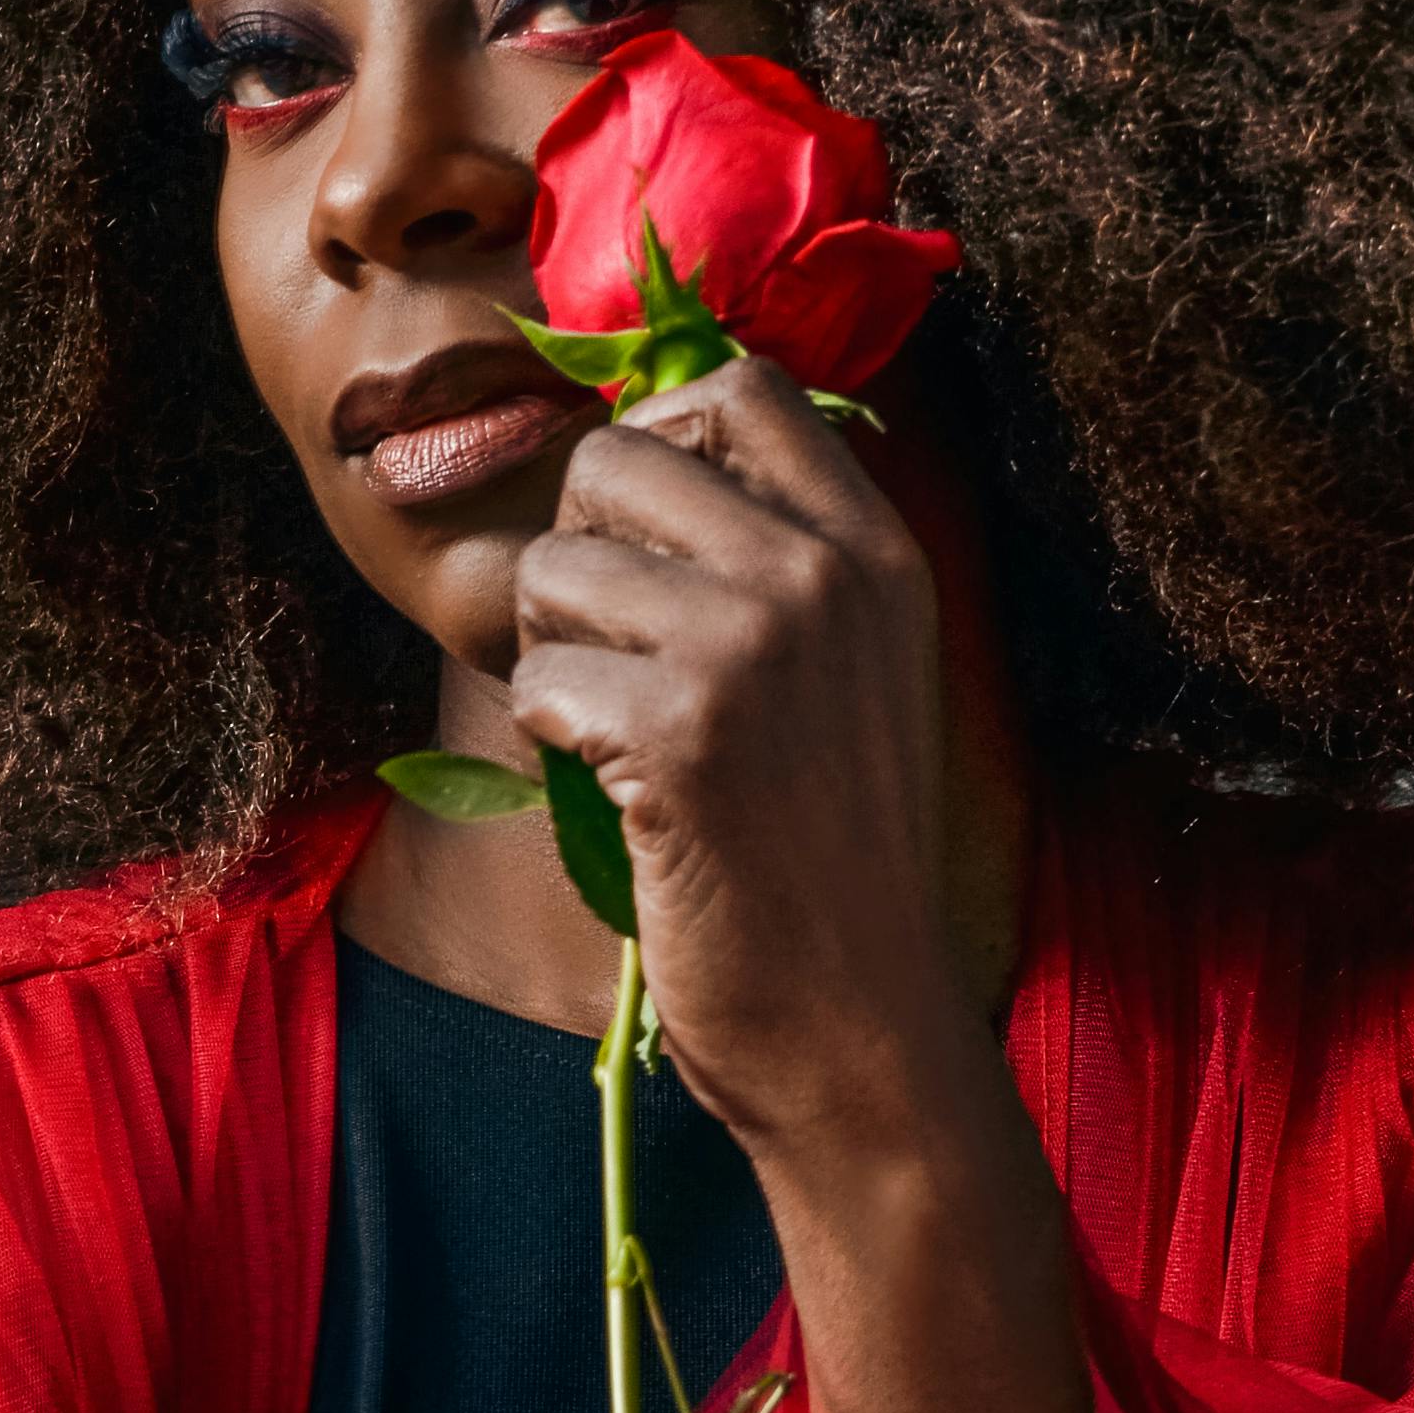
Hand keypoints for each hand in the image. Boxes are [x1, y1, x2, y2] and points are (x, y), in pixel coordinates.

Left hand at [505, 359, 989, 1163]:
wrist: (859, 1026)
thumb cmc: (826, 857)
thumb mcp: (851, 675)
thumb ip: (779, 558)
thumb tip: (636, 447)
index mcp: (877, 549)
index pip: (738, 386)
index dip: (655, 441)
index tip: (645, 540)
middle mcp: (826, 574)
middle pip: (617, 458)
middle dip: (580, 552)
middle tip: (614, 657)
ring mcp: (757, 646)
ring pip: (556, 567)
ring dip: (554, 656)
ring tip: (621, 736)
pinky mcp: (684, 731)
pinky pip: (536, 678)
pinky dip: (551, 743)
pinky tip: (621, 798)